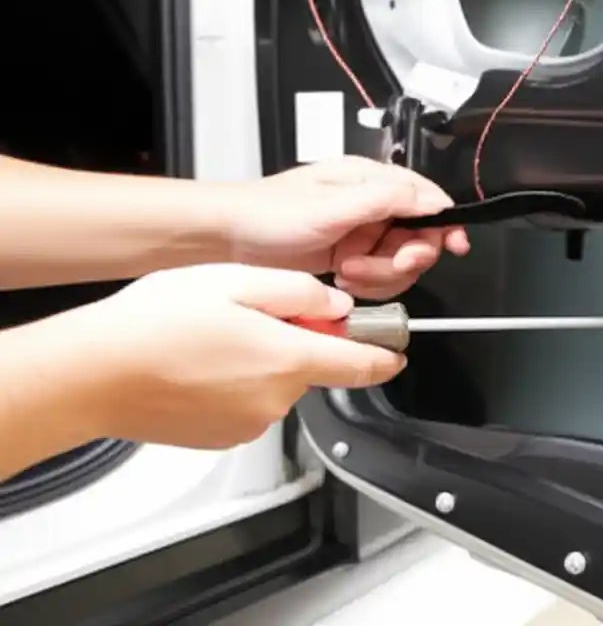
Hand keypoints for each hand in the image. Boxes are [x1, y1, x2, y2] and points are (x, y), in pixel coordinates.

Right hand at [70, 264, 405, 448]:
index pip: (362, 366)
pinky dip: (233, 384)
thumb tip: (334, 303)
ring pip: (275, 384)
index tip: (396, 351)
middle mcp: (276, 400)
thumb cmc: (154, 324)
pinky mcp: (221, 437)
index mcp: (288, 359)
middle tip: (250, 314)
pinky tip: (198, 364)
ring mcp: (248, 424)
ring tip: (210, 338)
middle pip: (310, 367)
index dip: (385, 356)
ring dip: (259, 362)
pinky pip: (245, 404)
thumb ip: (298, 291)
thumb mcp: (235, 280)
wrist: (92, 374)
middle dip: (296, 340)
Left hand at [224, 156, 469, 299]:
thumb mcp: (333, 204)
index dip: (445, 223)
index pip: (427, 200)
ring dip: (380, 275)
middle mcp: (370, 206)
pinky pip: (378, 277)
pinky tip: (343, 281)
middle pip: (419, 237)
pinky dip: (366, 284)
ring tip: (348, 272)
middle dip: (402, 257)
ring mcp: (360, 234)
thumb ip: (387, 200)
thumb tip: (434, 200)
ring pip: (400, 262)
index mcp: (371, 181)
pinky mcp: (349, 258)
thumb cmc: (268, 213)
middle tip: (379, 264)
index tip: (453, 245)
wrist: (227, 240)